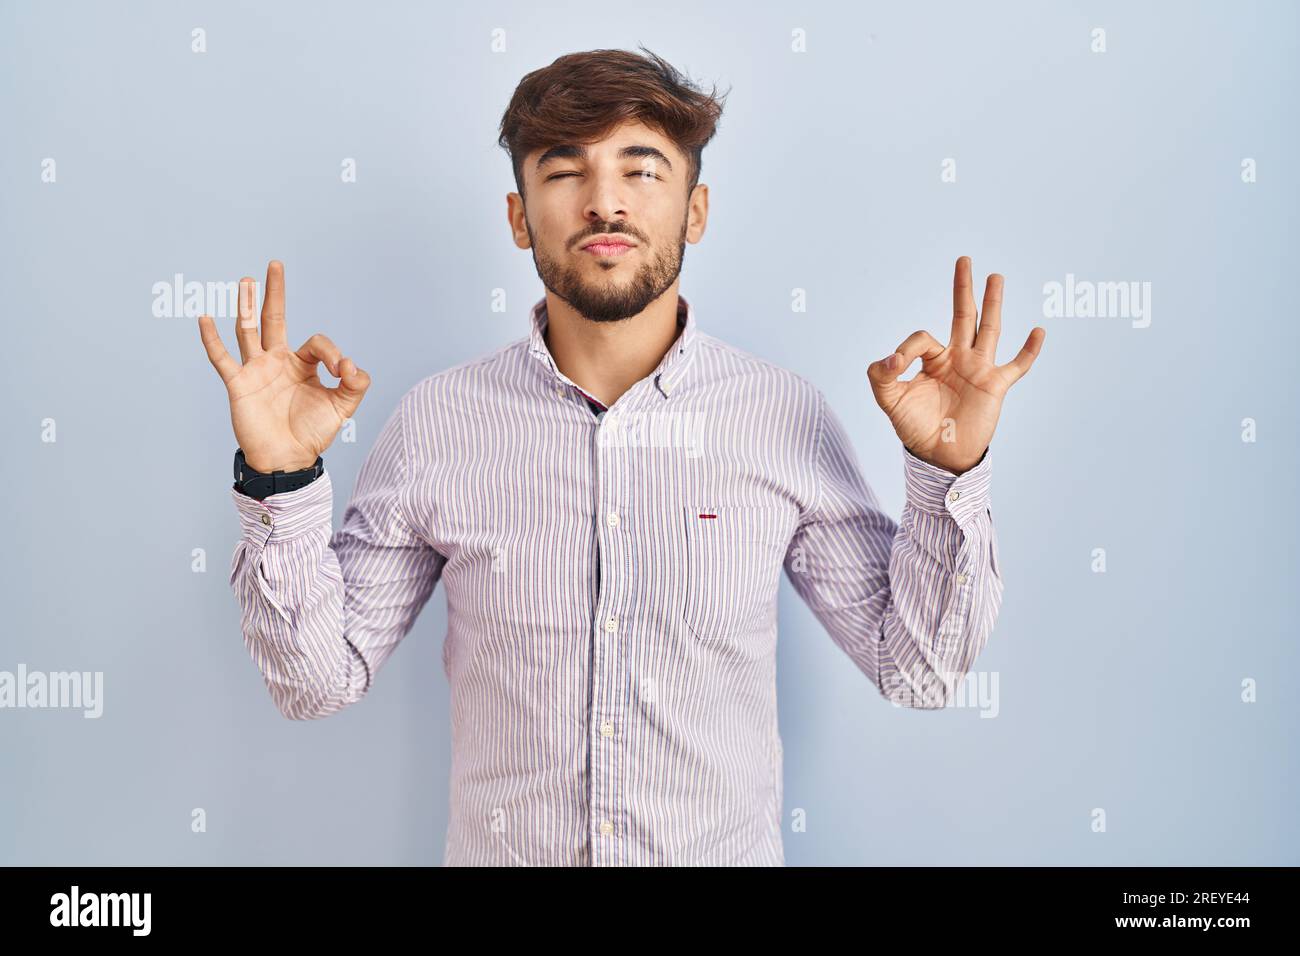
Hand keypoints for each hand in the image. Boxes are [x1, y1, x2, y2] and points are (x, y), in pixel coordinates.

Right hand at [198, 260, 370, 472]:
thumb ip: (355, 384)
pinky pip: (222, 358)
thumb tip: (351, 363)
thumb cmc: (312, 433)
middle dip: (275, 293)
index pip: (317, 342)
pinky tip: (204, 319)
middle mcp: (277, 361)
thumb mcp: (342, 407)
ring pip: (248, 331)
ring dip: (247, 306)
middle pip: (274, 319)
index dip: (332, 353)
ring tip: (247, 281)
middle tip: (275, 264)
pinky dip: (212, 340)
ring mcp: (256, 370)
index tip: (342, 372)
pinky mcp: (239, 384)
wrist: (288, 459)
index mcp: (302, 364)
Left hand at [866, 256, 1044, 473]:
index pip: (923, 337)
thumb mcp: (888, 399)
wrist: (938, 455)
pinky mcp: (995, 386)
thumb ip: (881, 374)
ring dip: (993, 303)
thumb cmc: (914, 427)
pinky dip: (1029, 350)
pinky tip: (1038, 331)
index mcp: (933, 360)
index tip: (898, 365)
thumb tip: (894, 358)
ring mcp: (978, 370)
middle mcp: (957, 358)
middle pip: (962, 316)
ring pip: (988, 329)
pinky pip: (1016, 366)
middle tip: (963, 260)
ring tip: (995, 277)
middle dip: (963, 288)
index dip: (908, 347)